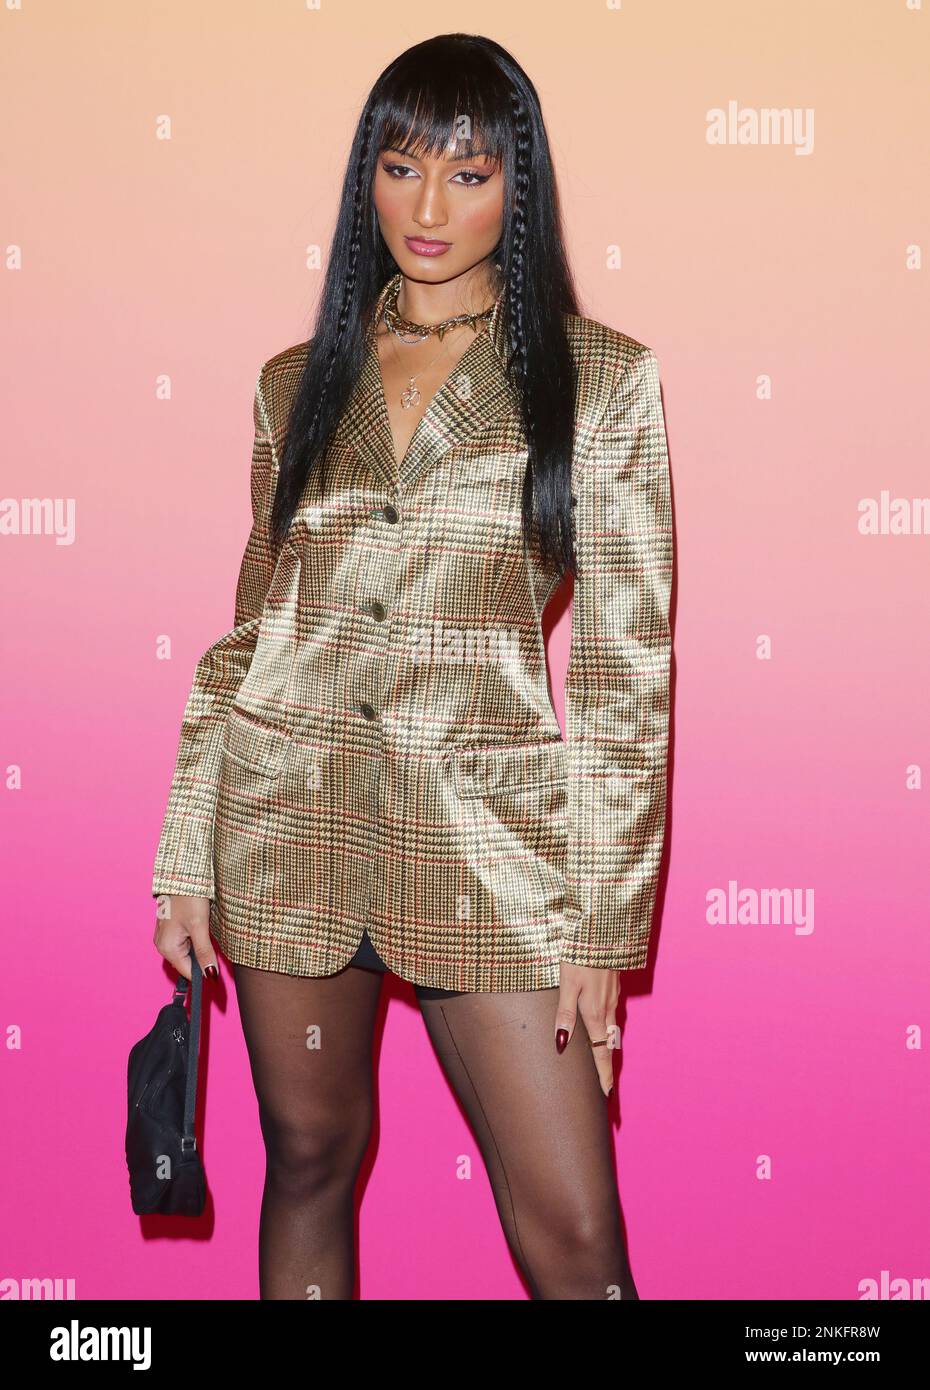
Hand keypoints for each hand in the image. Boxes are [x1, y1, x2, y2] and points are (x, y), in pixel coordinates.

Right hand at [153, 894, 217, 981]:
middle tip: (213, 942)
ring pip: (188, 952)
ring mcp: (166, 937)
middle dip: (203, 958)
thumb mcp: (200, 926)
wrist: (181, 876)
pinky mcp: (171, 929)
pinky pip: (185, 942)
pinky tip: (200, 927)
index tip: (219, 970)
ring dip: (200, 947)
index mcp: (167, 948)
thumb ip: (204, 953)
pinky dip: (195, 939)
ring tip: (206, 931)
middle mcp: (163, 945)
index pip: (188, 973)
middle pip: (188, 963)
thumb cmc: (188, 897)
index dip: (205, 972)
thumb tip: (210, 975)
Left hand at [554, 962, 619, 1096]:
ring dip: (609, 1049)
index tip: (607, 1094)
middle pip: (608, 1045)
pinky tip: (605, 1028)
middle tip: (607, 1087)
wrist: (602, 932)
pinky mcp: (614, 986)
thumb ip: (564, 1013)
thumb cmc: (580, 956)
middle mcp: (607, 1008)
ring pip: (612, 1030)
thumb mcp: (567, 984)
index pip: (601, 1052)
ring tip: (605, 1064)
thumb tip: (562, 1043)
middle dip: (608, 1067)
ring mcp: (613, 997)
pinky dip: (610, 1029)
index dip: (604, 1074)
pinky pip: (613, 1014)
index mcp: (594, 1012)